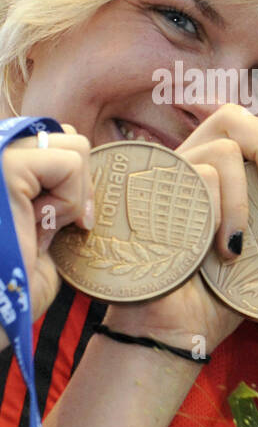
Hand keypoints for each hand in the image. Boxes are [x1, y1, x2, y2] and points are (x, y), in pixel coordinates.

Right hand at [0, 126, 93, 346]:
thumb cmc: (10, 290)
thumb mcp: (36, 232)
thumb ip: (50, 197)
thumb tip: (78, 174)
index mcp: (2, 170)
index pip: (54, 143)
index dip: (73, 182)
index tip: (61, 223)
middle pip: (68, 137)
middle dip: (79, 184)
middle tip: (55, 226)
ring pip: (73, 143)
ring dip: (73, 194)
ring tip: (40, 228)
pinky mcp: (3, 165)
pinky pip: (69, 164)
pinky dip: (70, 200)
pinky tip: (40, 227)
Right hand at [102, 104, 257, 351]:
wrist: (178, 330)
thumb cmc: (222, 294)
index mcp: (216, 171)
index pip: (249, 124)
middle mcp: (189, 165)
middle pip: (231, 117)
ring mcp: (166, 180)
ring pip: (219, 152)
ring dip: (242, 199)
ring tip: (238, 246)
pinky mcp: (149, 199)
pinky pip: (196, 181)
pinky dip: (220, 212)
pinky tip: (221, 251)